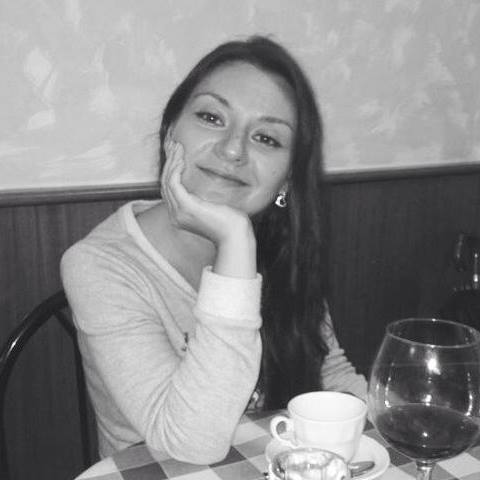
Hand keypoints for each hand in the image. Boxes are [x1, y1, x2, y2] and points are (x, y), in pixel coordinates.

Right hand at [161, 138, 256, 277]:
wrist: (235, 234)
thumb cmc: (229, 221)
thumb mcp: (213, 205)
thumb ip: (203, 195)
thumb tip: (205, 179)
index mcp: (180, 215)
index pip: (170, 188)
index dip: (170, 169)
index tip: (175, 153)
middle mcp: (175, 215)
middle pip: (165, 183)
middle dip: (169, 162)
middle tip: (173, 144)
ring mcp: (179, 212)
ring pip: (167, 181)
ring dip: (172, 162)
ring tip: (177, 147)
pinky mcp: (186, 207)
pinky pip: (173, 183)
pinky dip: (175, 169)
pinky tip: (181, 159)